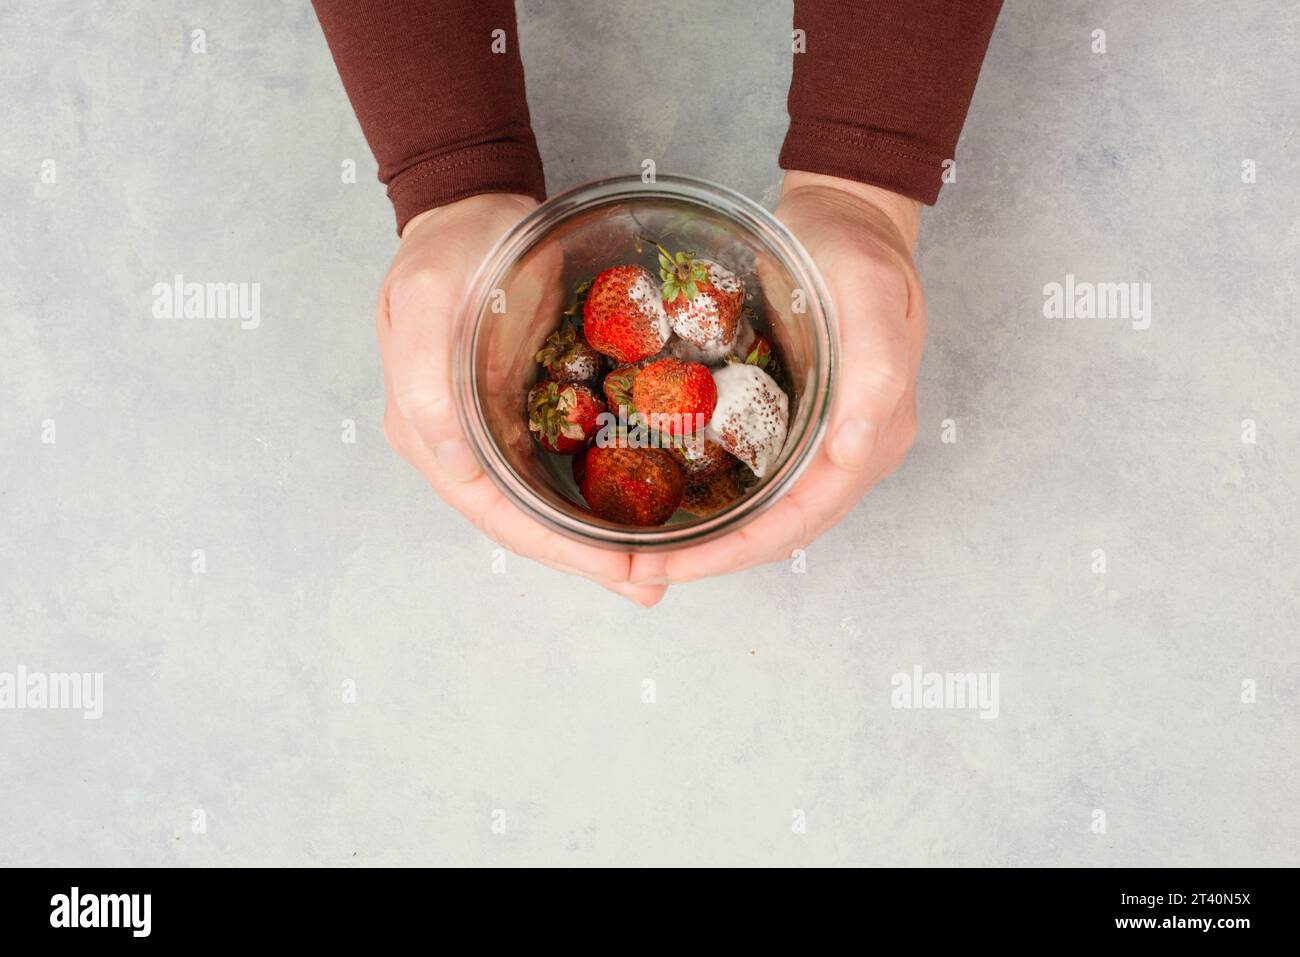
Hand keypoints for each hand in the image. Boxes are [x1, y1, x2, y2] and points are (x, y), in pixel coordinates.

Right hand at [378, 193, 665, 605]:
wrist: (473, 206)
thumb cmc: (447, 250)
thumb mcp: (424, 300)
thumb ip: (426, 382)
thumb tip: (452, 465)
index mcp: (434, 436)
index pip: (498, 515)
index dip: (561, 549)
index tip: (623, 566)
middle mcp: (464, 447)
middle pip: (530, 524)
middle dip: (590, 560)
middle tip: (655, 583)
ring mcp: (499, 432)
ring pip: (552, 503)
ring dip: (601, 540)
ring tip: (659, 568)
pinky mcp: (534, 409)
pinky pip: (571, 463)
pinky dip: (606, 492)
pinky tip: (645, 506)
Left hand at [629, 171, 925, 584]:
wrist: (848, 217)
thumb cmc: (856, 252)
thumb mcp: (868, 293)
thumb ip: (873, 368)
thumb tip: (854, 449)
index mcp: (872, 436)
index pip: (799, 519)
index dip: (733, 550)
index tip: (670, 567)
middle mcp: (849, 452)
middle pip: (778, 532)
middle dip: (708, 559)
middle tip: (636, 570)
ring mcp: (823, 441)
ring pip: (765, 514)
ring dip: (707, 541)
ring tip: (643, 554)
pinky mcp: (795, 422)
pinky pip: (753, 479)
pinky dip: (712, 503)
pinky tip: (668, 505)